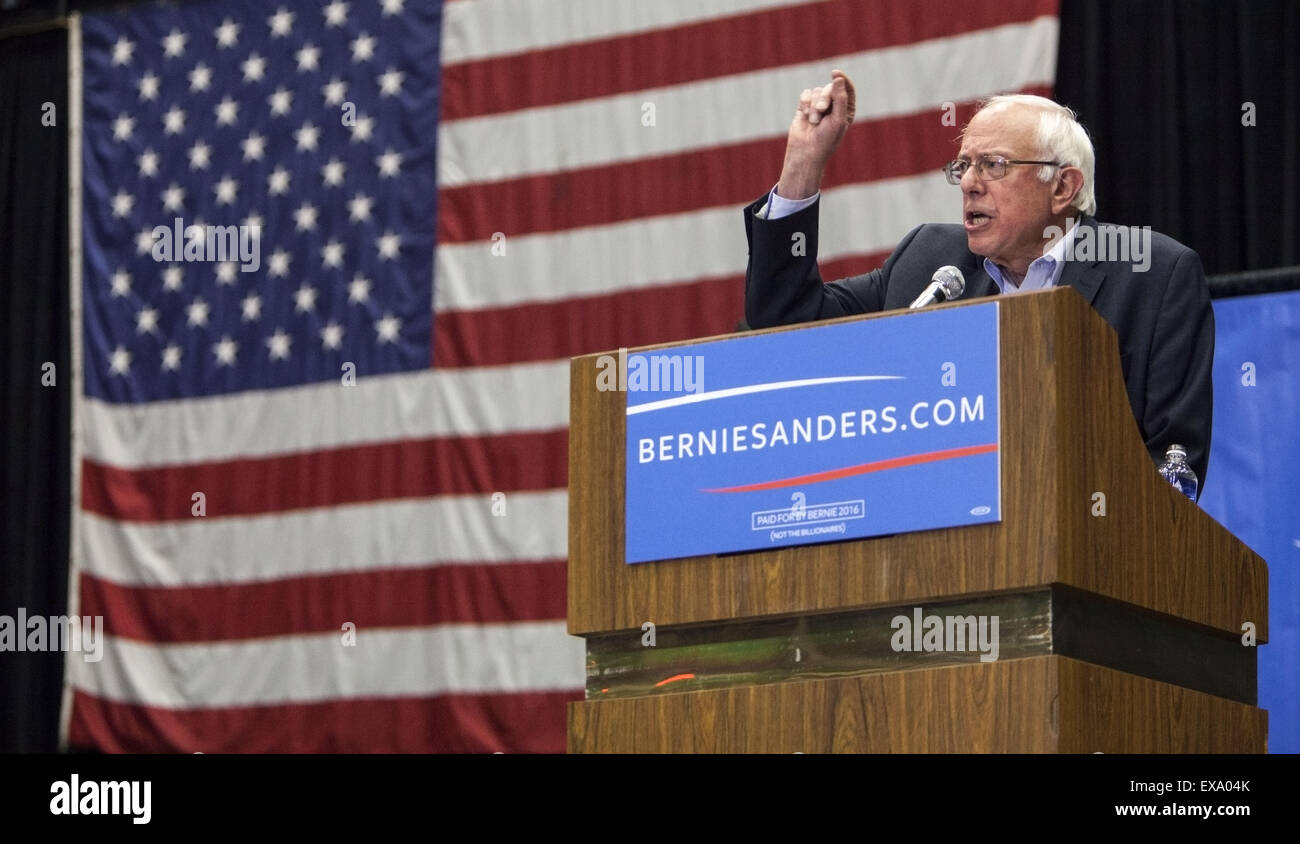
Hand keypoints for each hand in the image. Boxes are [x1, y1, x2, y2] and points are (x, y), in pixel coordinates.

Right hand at [776, 69, 856, 199]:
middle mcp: (832, 106)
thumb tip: (838, 78)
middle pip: (829, 88)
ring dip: (813, 106)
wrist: (806, 152)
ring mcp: (818, 106)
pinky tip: (805, 115)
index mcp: (846, 109)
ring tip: (813, 121)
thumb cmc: (826, 140)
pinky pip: (805, 94)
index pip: (847, 88)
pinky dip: (805, 103)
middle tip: (821, 111)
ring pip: (816, 91)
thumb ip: (840, 98)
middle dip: (824, 98)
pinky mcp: (805, 107)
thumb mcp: (838, 119)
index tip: (835, 74)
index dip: (842, 79)